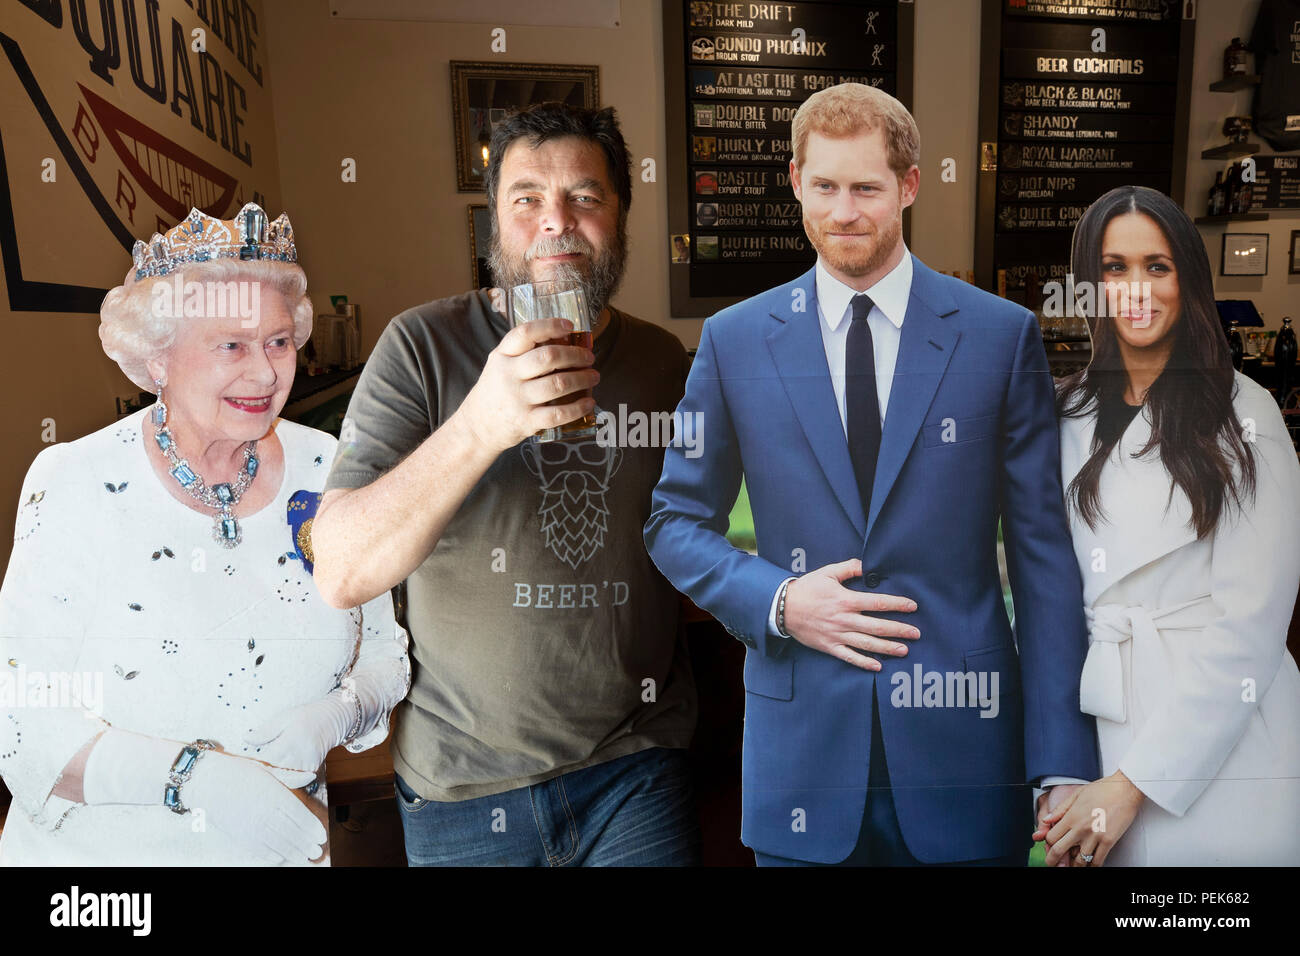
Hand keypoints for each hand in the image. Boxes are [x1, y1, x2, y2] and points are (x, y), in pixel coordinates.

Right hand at [185, 749, 327, 864]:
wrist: (205, 781)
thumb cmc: (238, 771)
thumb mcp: (266, 769)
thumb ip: (290, 776)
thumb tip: (311, 775)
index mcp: (275, 795)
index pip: (299, 816)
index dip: (312, 829)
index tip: (322, 836)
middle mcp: (265, 813)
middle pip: (292, 833)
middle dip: (306, 844)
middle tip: (317, 852)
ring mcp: (251, 826)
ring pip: (278, 844)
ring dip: (293, 853)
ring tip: (305, 858)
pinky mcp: (239, 835)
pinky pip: (259, 849)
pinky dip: (272, 855)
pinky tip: (281, 858)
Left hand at [244, 692, 355, 774]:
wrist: (332, 719)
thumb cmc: (305, 716)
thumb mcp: (284, 718)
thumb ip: (265, 731)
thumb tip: (246, 739)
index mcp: (290, 742)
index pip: (267, 760)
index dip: (255, 762)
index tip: (245, 761)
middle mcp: (299, 756)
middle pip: (274, 771)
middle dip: (264, 769)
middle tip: (253, 766)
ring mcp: (308, 764)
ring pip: (283, 776)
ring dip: (274, 773)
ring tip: (267, 767)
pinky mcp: (313, 768)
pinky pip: (295, 776)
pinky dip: (287, 773)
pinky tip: (283, 766)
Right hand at [455, 317, 597, 452]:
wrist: (477, 427)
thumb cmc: (496, 391)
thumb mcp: (500, 366)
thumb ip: (522, 353)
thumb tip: (564, 340)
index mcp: (502, 356)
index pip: (526, 333)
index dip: (550, 326)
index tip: (569, 326)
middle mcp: (508, 375)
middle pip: (548, 357)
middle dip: (576, 355)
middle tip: (589, 357)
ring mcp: (517, 399)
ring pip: (558, 384)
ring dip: (582, 379)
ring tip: (593, 377)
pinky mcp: (526, 421)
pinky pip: (558, 414)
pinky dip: (578, 407)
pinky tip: (588, 402)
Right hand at [782, 559, 918, 670]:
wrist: (783, 607)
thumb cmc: (807, 588)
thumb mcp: (828, 572)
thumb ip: (850, 568)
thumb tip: (868, 566)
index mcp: (846, 600)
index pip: (878, 603)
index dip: (898, 604)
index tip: (913, 606)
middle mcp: (845, 619)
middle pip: (878, 626)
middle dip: (900, 630)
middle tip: (917, 633)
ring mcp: (837, 635)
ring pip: (868, 643)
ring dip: (888, 648)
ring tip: (904, 650)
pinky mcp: (830, 646)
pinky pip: (849, 657)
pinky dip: (864, 662)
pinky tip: (878, 666)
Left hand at [1041, 771, 1143, 867]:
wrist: (1125, 790)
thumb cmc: (1103, 789)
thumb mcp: (1076, 794)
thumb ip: (1060, 809)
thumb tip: (1046, 819)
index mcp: (1071, 816)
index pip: (1051, 837)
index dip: (1048, 843)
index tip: (1050, 845)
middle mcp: (1081, 828)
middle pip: (1059, 850)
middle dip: (1053, 860)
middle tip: (1052, 864)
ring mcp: (1095, 836)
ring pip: (1080, 859)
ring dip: (1075, 865)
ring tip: (1073, 866)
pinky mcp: (1109, 841)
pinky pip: (1098, 860)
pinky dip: (1093, 865)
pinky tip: (1091, 865)